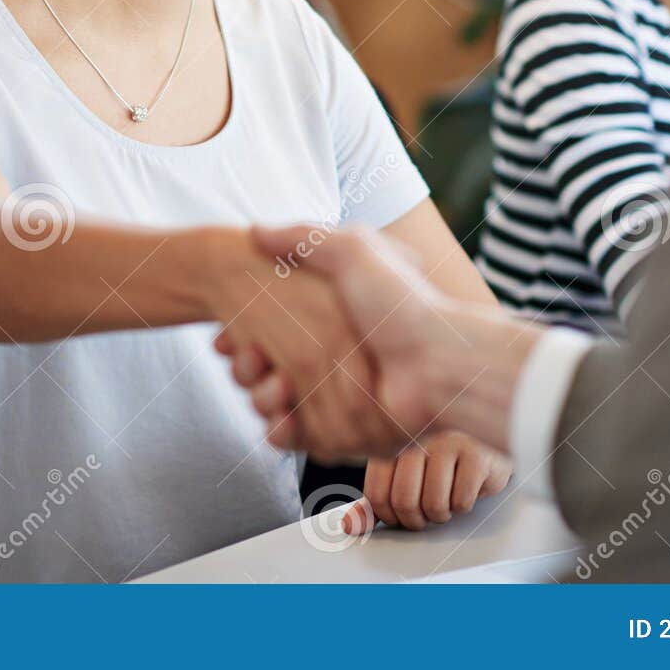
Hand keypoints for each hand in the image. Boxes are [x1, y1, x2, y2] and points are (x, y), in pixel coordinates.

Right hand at [200, 229, 402, 462]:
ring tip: (271, 383)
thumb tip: (256, 232)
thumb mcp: (355, 250)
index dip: (242, 335)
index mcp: (328, 325)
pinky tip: (281, 413)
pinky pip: (295, 438)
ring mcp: (333, 398)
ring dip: (260, 395)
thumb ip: (305, 238)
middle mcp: (328, 360)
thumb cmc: (400, 303)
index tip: (229, 332)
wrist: (440, 362)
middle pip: (264, 369)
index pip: (267, 333)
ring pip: (272, 403)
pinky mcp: (339, 433)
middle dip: (246, 366)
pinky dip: (281, 430)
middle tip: (244, 356)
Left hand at [350, 431, 511, 532]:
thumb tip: (350, 525)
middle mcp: (417, 436)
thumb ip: (379, 498)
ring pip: (434, 505)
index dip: (389, 516)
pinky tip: (466, 486)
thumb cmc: (441, 455)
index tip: (400, 515)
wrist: (488, 429)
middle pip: (404, 502)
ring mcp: (448, 442)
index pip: (376, 494)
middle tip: (426, 513)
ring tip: (446, 497)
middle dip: (416, 520)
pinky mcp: (477, 455)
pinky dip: (463, 505)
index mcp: (392, 439)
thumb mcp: (404, 471)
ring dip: (441, 513)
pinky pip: (461, 501)